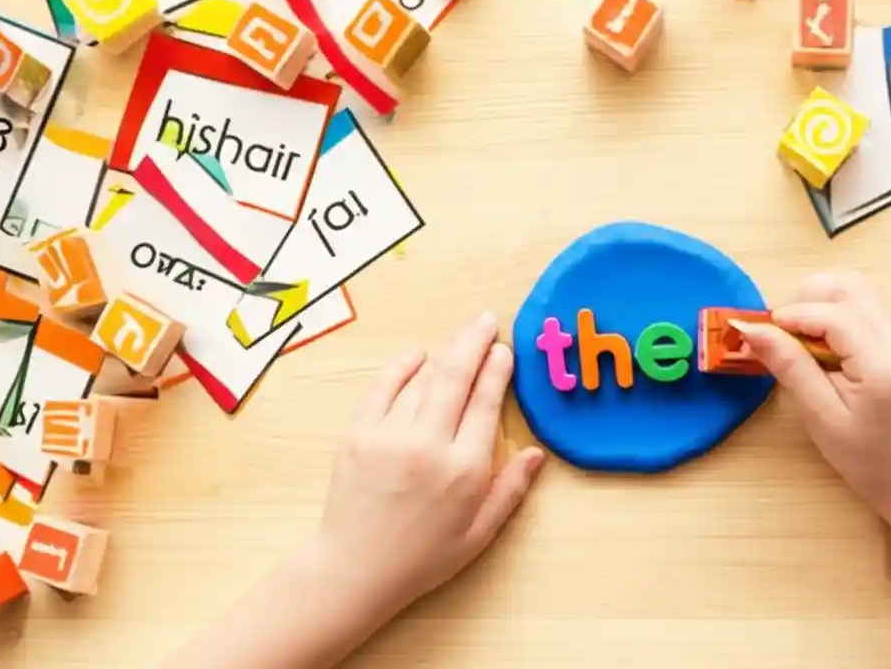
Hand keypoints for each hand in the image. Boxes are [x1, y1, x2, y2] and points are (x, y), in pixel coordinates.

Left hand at [312, 312, 545, 616]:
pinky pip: (383, 387)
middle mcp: (428, 445)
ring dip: (443, 352)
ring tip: (460, 335)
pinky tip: (417, 354)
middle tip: (485, 320)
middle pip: (455, 378)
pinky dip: (402, 367)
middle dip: (473, 343)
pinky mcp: (358, 434)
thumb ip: (510, 490)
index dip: (496, 371)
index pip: (485, 403)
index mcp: (464, 470)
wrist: (354, 570)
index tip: (504, 350)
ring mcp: (389, 436)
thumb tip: (536, 454)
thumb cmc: (422, 558)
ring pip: (423, 379)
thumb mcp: (479, 534)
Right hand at [738, 271, 890, 527]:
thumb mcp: (822, 419)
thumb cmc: (871, 463)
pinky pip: (877, 312)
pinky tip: (838, 356)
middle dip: (809, 298)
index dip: (792, 314)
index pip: (834, 314)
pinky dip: (849, 321)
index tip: (763, 330)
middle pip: (852, 285)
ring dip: (828, 308)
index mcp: (886, 366)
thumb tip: (753, 329)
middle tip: (785, 332)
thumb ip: (791, 367)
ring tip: (809, 348)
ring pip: (864, 295)